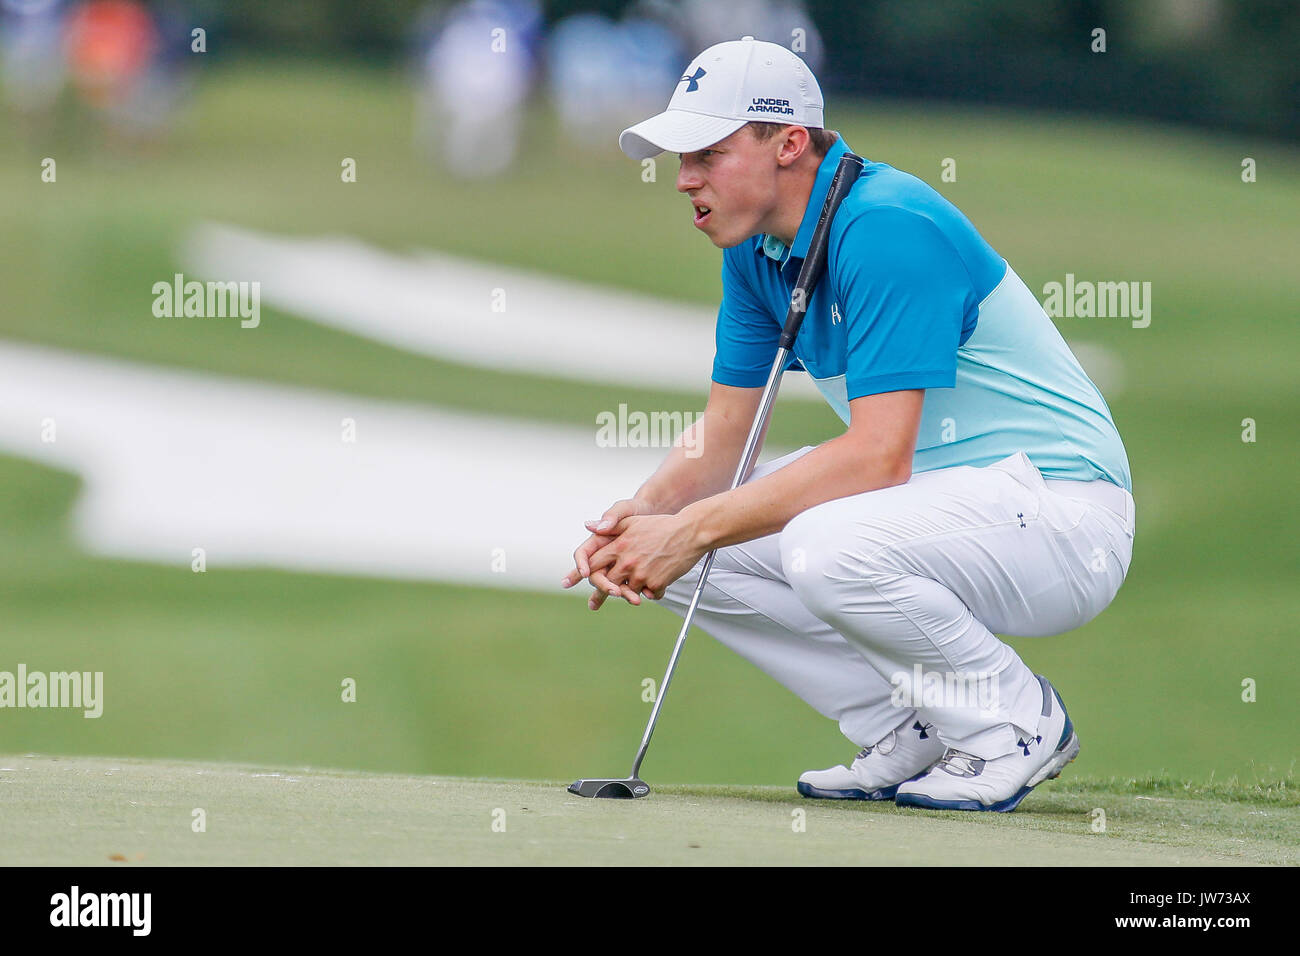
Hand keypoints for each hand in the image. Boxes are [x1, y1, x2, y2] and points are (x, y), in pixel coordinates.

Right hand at [561, 497, 658, 609]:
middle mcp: (604, 557)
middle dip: (603, 586)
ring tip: (634, 600)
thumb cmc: (636, 509)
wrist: (657, 515)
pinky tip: (641, 599)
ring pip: (611, 584)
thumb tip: (594, 526)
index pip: (582, 556)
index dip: (580, 565)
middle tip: (614, 592)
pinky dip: (632, 593)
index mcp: (598, 542)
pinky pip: (627, 585)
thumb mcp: (625, 509)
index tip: (585, 573)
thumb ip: (611, 517)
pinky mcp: (630, 572)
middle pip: (596, 575)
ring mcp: (616, 566)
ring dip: (620, 594)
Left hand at [587, 513, 705, 607]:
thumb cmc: (661, 525)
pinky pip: (648, 595)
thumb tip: (588, 526)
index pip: (593, 564)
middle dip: (601, 592)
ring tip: (637, 587)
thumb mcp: (632, 521)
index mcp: (619, 546)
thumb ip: (610, 525)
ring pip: (627, 592)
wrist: (690, 532)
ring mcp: (641, 575)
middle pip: (606, 583)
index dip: (582, 573)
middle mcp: (627, 562)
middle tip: (593, 605)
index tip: (578, 581)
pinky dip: (652, 591)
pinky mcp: (656, 584)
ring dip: (630, 592)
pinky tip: (658, 582)